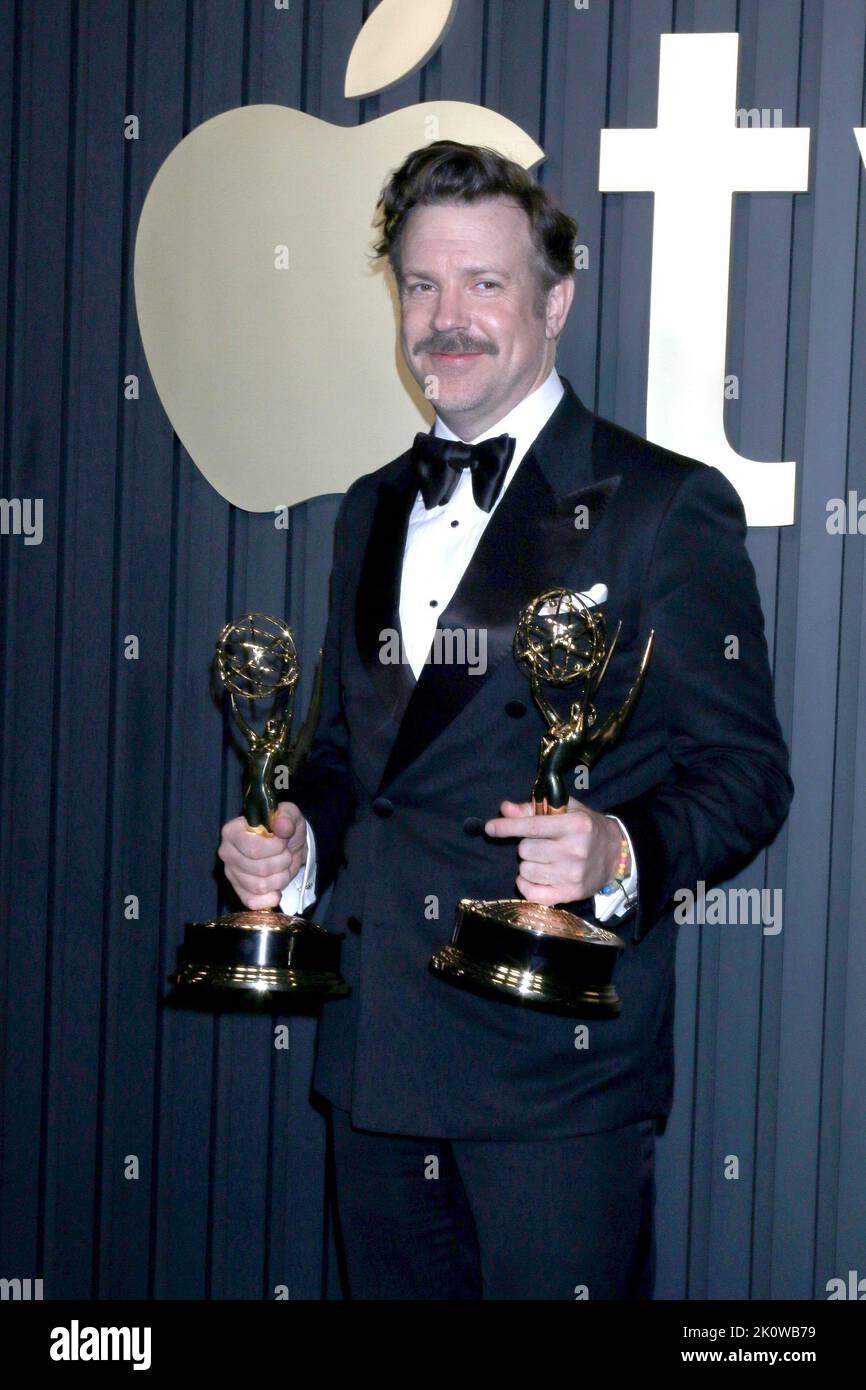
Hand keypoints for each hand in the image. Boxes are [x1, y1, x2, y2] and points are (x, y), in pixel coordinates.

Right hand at [218, 801, 306, 909]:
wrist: (289, 846)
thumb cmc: (284, 829)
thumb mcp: (290, 815)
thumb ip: (287, 817)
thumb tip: (282, 826)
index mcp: (232, 832)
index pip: (253, 848)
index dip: (275, 848)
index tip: (283, 841)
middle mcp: (227, 853)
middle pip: (259, 869)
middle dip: (282, 862)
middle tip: (285, 854)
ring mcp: (232, 874)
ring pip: (260, 886)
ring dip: (281, 878)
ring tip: (282, 867)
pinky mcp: (239, 892)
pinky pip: (253, 902)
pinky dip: (270, 898)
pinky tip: (276, 889)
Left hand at [484, 797, 623, 905]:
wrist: (615, 853)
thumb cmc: (585, 828)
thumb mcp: (566, 810)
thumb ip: (533, 808)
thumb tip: (505, 809)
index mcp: (575, 825)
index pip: (532, 826)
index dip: (507, 827)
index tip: (490, 827)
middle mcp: (575, 850)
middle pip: (525, 850)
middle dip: (526, 845)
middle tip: (540, 844)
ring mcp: (573, 874)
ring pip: (526, 871)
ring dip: (527, 864)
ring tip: (542, 859)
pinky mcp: (571, 893)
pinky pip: (532, 893)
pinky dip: (525, 885)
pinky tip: (533, 877)